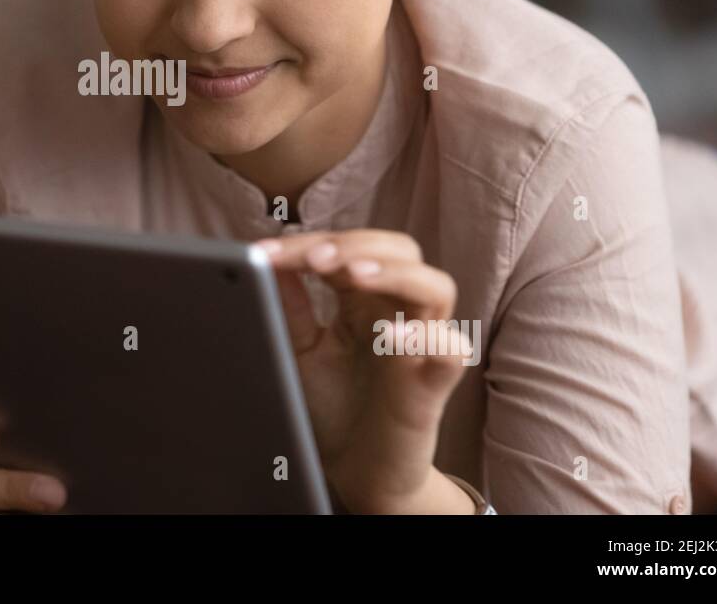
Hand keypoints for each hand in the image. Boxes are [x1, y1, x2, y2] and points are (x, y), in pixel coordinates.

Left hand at [255, 230, 474, 513]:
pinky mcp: (434, 383)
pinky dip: (428, 337)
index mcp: (363, 300)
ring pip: (435, 287)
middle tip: (314, 258)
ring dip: (395, 273)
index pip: (349, 250)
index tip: (266, 252)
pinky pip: (450, 350)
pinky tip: (393, 336)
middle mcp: (396, 313)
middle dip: (356, 245)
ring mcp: (419, 345)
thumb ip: (289, 307)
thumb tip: (268, 259)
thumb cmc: (334, 406)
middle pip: (399, 251)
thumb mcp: (300, 350)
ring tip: (354, 274)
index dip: (309, 243)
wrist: (355, 472)